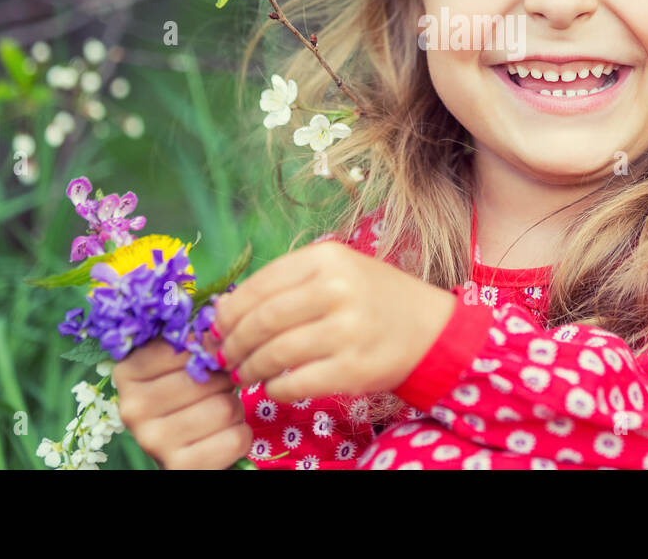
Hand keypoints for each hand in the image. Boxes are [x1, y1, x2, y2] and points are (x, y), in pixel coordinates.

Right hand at [114, 335, 251, 468]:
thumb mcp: (180, 365)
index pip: (184, 347)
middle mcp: (133, 408)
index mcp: (127, 373)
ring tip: (219, 414)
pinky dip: (240, 435)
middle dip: (223, 383)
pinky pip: (234, 438)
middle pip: (206, 379)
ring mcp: (153, 441)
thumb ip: (194, 344)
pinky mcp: (179, 467)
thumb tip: (219, 337)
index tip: (203, 365)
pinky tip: (222, 436)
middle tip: (215, 392)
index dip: (207, 354)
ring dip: (234, 409)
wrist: (184, 449)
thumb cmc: (184, 396)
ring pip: (224, 408)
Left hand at [212, 239, 456, 401]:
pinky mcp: (353, 369)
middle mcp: (336, 290)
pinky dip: (275, 389)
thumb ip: (289, 283)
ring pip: (274, 354)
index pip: (259, 285)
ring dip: (249, 369)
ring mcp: (346, 331)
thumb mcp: (338, 270)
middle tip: (224, 356)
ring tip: (244, 374)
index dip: (229, 311)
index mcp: (328, 258)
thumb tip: (227, 311)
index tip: (216, 328)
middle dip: (233, 343)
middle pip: (262, 321)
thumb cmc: (374, 298)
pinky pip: (295, 383)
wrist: (430, 329)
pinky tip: (273, 387)